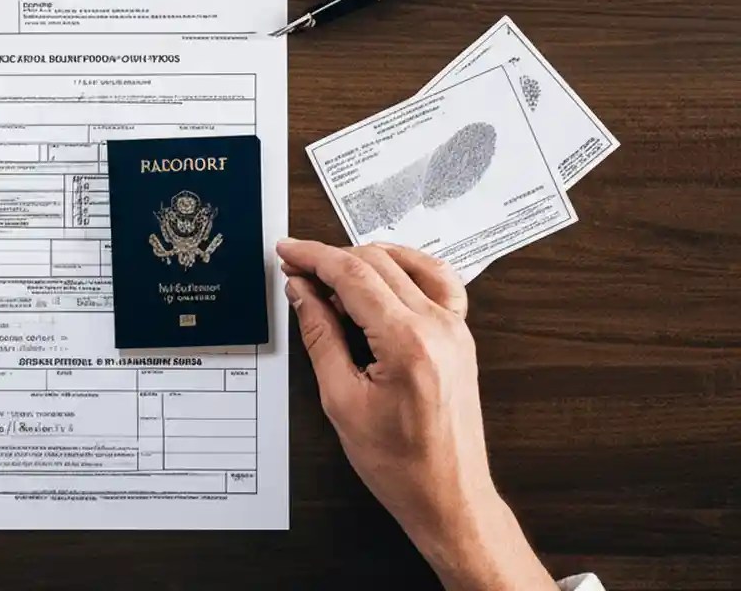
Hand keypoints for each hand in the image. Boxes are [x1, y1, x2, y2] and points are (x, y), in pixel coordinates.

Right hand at [277, 239, 554, 590]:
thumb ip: (320, 337)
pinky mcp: (461, 336)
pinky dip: (405, 270)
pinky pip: (438, 282)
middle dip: (332, 258)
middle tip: (297, 269)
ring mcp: (456, 328)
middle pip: (378, 263)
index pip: (353, 275)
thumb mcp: (341, 401)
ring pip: (408, 264)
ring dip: (366, 260)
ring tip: (331, 275)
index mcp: (408, 342)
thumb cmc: (398, 463)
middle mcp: (439, 326)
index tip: (287, 252)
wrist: (448, 496)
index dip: (314, 257)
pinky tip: (382, 277)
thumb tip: (302, 293)